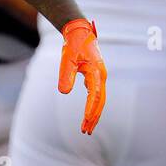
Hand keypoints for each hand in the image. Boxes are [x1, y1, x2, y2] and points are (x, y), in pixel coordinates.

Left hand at [59, 18, 106, 134]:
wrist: (79, 33)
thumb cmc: (73, 45)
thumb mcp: (67, 59)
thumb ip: (66, 75)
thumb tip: (64, 92)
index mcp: (96, 72)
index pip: (95, 95)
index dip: (91, 108)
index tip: (86, 120)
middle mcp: (101, 76)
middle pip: (100, 101)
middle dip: (93, 117)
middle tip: (86, 131)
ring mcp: (100, 77)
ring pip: (99, 100)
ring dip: (93, 114)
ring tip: (86, 128)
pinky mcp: (96, 77)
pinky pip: (96, 95)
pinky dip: (93, 105)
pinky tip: (87, 114)